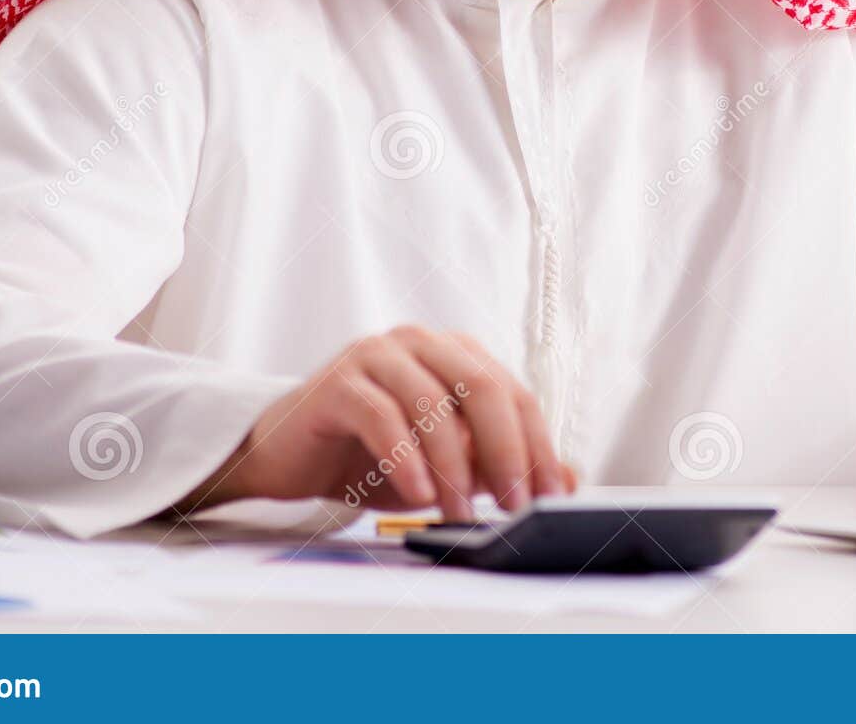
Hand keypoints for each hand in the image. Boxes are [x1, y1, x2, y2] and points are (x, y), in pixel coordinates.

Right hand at [173, 326, 576, 519]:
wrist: (288, 457)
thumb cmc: (369, 456)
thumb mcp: (445, 466)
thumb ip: (498, 465)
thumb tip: (566, 477)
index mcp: (454, 354)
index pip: (513, 392)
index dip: (538, 445)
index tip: (549, 496)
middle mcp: (420, 343)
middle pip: (484, 386)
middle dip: (507, 451)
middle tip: (515, 505)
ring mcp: (376, 355)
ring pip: (434, 404)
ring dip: (453, 467)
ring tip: (457, 512)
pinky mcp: (338, 382)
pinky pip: (383, 415)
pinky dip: (406, 459)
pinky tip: (416, 494)